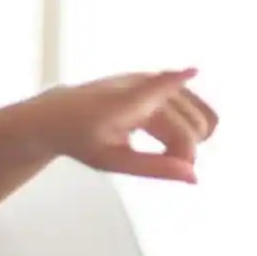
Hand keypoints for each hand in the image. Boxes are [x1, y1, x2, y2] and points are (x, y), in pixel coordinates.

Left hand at [28, 68, 217, 183]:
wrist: (56, 115)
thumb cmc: (80, 138)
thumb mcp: (111, 161)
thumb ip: (152, 167)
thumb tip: (193, 177)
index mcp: (127, 103)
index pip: (166, 106)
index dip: (183, 111)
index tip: (193, 103)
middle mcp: (143, 85)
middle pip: (194, 124)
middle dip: (188, 149)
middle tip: (168, 165)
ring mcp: (150, 79)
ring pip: (200, 110)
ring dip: (194, 136)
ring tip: (169, 153)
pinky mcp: (154, 79)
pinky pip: (191, 100)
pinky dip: (192, 122)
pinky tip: (173, 138)